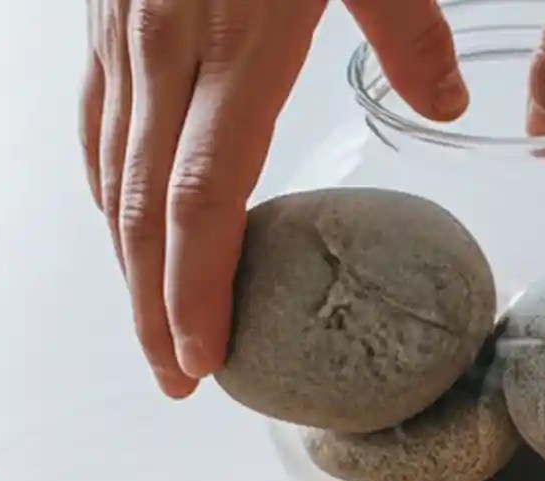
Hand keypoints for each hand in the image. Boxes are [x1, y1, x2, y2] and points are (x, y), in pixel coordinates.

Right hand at [81, 0, 468, 396]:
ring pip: (112, 172)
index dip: (196, 289)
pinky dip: (112, 192)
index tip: (205, 358)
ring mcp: (121, 37)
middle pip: (145, 209)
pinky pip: (98, 124)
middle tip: (177, 381)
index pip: (204, 196)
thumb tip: (446, 108)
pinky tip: (132, 228)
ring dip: (129, 262)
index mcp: (235, 48)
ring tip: (156, 329)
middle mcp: (161, 52)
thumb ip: (409, 33)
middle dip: (153, 308)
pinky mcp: (105, 20)